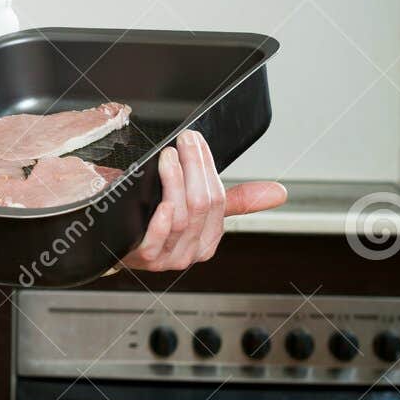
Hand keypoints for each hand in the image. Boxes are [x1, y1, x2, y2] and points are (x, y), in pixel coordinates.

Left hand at [116, 129, 286, 272]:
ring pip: (182, 218)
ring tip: (169, 157)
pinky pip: (158, 241)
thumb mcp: (198, 211)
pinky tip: (162, 203)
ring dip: (176, 183)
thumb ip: (236, 201)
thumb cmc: (159, 226)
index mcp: (209, 238)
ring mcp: (168, 256)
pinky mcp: (144, 259)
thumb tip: (280, 193)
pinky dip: (162, 221)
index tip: (197, 140)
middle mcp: (192, 250)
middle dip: (195, 167)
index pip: (220, 199)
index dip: (208, 166)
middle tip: (185, 140)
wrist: (119, 249)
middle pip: (202, 205)